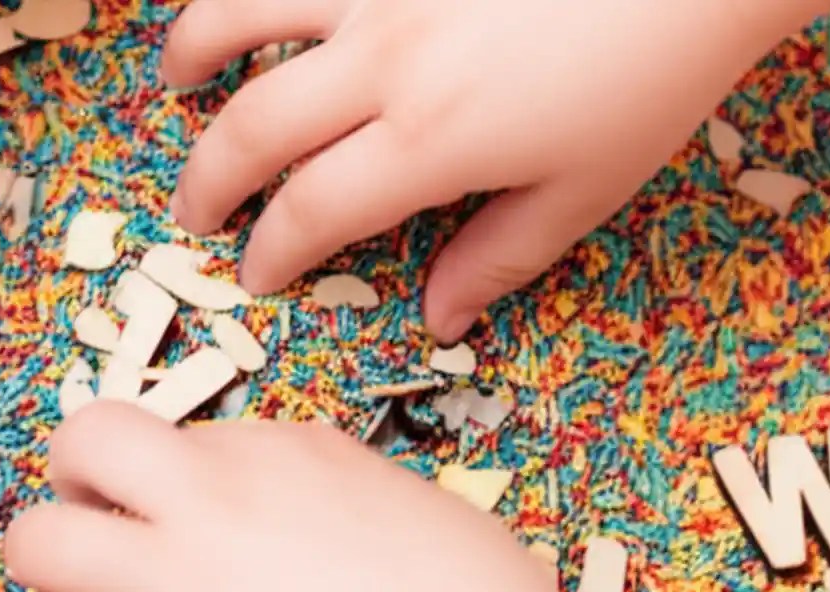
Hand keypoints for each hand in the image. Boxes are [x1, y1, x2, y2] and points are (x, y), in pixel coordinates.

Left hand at [3, 402, 631, 591]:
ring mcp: (191, 588)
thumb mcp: (436, 519)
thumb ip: (355, 494)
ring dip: (42, 560)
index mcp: (298, 454)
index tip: (197, 499)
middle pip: (93, 438)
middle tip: (94, 504)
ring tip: (62, 586)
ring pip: (42, 543)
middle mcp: (226, 501)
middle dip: (79, 467)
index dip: (186, 470)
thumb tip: (315, 501)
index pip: (196, 432)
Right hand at [162, 0, 829, 341]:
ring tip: (177, 80)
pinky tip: (248, 5)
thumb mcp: (584, 189)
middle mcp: (384, 59)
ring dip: (195, 52)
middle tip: (195, 209)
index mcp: (428, 140)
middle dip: (209, 180)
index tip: (253, 271)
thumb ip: (497, 258)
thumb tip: (439, 321)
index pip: (311, 212)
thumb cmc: (652, 73)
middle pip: (254, 129)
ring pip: (241, 12)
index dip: (269, 253)